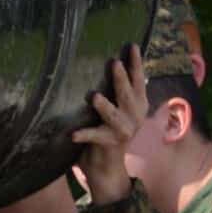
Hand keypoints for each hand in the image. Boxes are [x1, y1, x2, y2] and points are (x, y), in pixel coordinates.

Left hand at [72, 43, 148, 207]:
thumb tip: (111, 60)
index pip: (138, 80)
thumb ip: (119, 89)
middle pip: (128, 94)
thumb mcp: (118, 107)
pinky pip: (94, 137)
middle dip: (121, 79)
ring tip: (93, 96)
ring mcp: (123, 131)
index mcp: (139, 104)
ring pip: (114, 115)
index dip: (136, 63)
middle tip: (114, 63)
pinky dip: (84, 135)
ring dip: (104, 106)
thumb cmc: (109, 128)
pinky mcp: (108, 143)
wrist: (108, 166)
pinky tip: (72, 135)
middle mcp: (135, 116)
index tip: (131, 46)